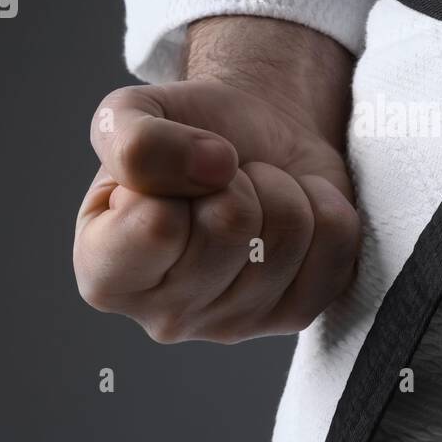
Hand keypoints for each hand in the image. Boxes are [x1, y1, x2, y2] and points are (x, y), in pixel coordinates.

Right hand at [73, 17, 359, 343]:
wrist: (249, 137)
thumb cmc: (183, 133)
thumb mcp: (128, 115)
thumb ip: (135, 141)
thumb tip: (214, 167)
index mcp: (105, 274)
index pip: (157, 227)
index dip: (176, 171)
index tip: (173, 168)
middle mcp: (163, 316)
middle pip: (230, 227)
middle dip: (236, 178)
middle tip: (222, 180)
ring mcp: (233, 325)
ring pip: (289, 232)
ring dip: (279, 186)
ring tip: (254, 191)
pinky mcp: (295, 317)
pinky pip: (336, 244)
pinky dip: (324, 202)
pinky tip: (292, 207)